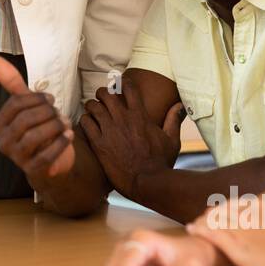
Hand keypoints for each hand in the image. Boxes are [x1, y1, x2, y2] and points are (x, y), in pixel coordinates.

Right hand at [0, 55, 74, 180]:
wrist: (51, 163)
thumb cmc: (38, 129)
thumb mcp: (27, 105)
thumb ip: (11, 83)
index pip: (16, 104)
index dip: (36, 98)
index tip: (50, 99)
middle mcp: (3, 141)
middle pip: (25, 119)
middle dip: (47, 112)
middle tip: (58, 112)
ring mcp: (16, 158)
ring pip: (34, 137)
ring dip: (55, 126)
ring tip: (65, 123)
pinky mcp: (32, 170)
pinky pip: (46, 156)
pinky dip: (60, 143)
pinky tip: (69, 135)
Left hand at [79, 82, 183, 198]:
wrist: (147, 182)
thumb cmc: (161, 163)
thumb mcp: (172, 140)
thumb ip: (173, 120)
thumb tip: (179, 104)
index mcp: (140, 116)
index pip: (128, 88)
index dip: (122, 83)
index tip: (119, 85)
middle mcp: (123, 120)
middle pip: (106, 94)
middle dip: (102, 92)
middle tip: (102, 97)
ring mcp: (110, 131)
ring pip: (93, 106)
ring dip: (92, 105)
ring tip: (93, 109)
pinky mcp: (99, 144)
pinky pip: (86, 123)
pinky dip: (85, 120)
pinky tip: (87, 123)